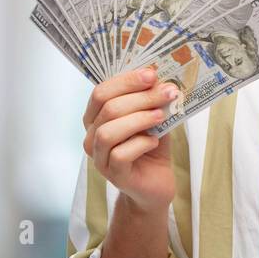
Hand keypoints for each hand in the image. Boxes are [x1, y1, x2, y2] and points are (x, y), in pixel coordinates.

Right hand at [82, 66, 179, 213]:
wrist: (156, 183)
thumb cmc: (151, 146)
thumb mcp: (153, 117)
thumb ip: (151, 100)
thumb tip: (160, 78)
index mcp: (96, 117)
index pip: (101, 92)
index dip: (126, 81)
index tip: (152, 74)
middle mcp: (92, 136)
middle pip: (108, 109)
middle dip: (140, 97)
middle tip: (167, 92)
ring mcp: (100, 158)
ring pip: (108, 132)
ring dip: (138, 119)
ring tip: (160, 116)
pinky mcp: (113, 175)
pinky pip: (120, 155)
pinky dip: (140, 144)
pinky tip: (154, 142)